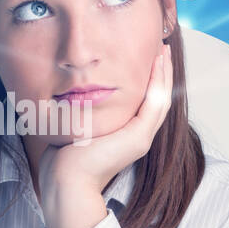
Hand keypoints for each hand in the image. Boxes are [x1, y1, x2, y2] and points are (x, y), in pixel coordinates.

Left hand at [37, 43, 172, 203]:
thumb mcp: (76, 126)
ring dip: (164, 73)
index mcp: (126, 135)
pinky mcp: (139, 137)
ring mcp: (141, 138)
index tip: (148, 56)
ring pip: (162, 98)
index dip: (150, 79)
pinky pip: (156, 103)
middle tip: (162, 47)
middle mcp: (138, 136)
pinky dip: (159, 82)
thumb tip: (71, 92)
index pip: (145, 102)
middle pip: (158, 98)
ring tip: (164, 50)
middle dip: (162, 72)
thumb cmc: (64, 159)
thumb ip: (81, 111)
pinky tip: (158, 63)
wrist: (66, 180)